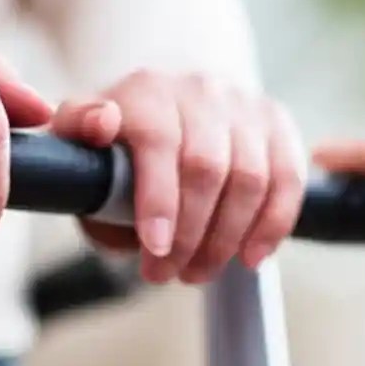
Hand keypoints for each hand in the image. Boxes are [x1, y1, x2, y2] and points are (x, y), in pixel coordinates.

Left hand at [51, 71, 305, 283]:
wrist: (165, 116)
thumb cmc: (116, 148)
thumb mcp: (80, 141)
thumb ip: (76, 135)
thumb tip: (103, 124)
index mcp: (148, 90)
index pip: (160, 141)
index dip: (159, 199)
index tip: (155, 248)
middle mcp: (201, 89)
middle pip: (208, 168)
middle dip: (190, 235)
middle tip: (166, 277)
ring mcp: (244, 105)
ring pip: (251, 179)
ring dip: (226, 239)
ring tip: (198, 273)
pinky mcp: (277, 124)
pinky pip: (288, 180)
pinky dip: (272, 225)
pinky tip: (250, 257)